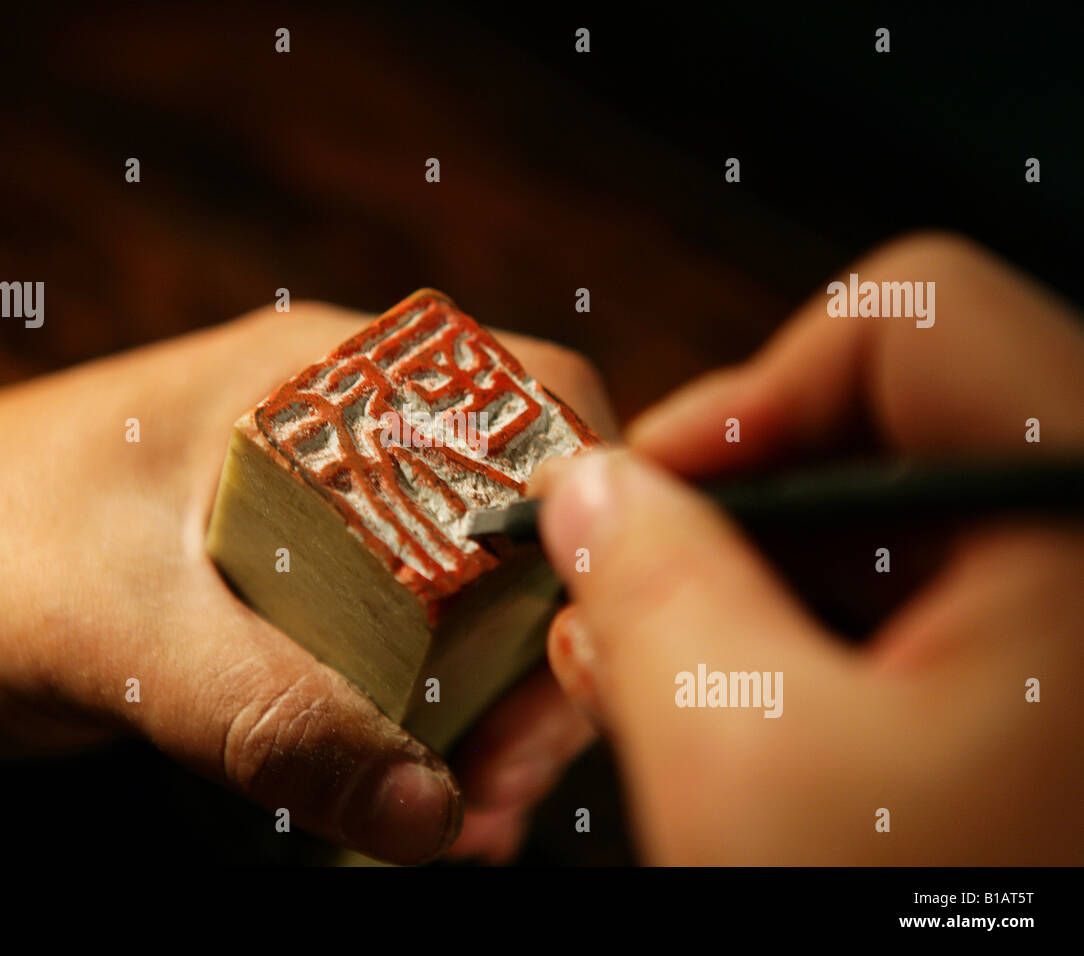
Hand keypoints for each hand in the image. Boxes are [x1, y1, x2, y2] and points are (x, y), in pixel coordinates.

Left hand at [0, 301, 614, 864]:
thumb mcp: (119, 630)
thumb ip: (267, 713)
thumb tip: (428, 813)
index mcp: (327, 384)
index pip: (533, 404)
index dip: (594, 517)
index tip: (577, 652)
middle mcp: (356, 435)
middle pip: (526, 524)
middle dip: (547, 653)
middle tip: (509, 782)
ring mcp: (338, 515)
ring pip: (482, 600)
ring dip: (497, 708)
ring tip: (473, 819)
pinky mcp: (309, 590)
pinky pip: (415, 650)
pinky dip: (434, 726)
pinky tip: (425, 805)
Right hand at [538, 233, 1083, 862]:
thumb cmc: (943, 931)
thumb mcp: (749, 760)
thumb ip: (646, 585)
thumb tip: (588, 490)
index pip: (908, 322)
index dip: (747, 394)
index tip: (645, 490)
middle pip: (899, 417)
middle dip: (734, 507)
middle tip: (635, 595)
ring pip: (910, 516)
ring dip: (769, 581)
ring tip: (680, 679)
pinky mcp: (1070, 675)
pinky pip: (941, 593)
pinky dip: (831, 632)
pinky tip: (760, 710)